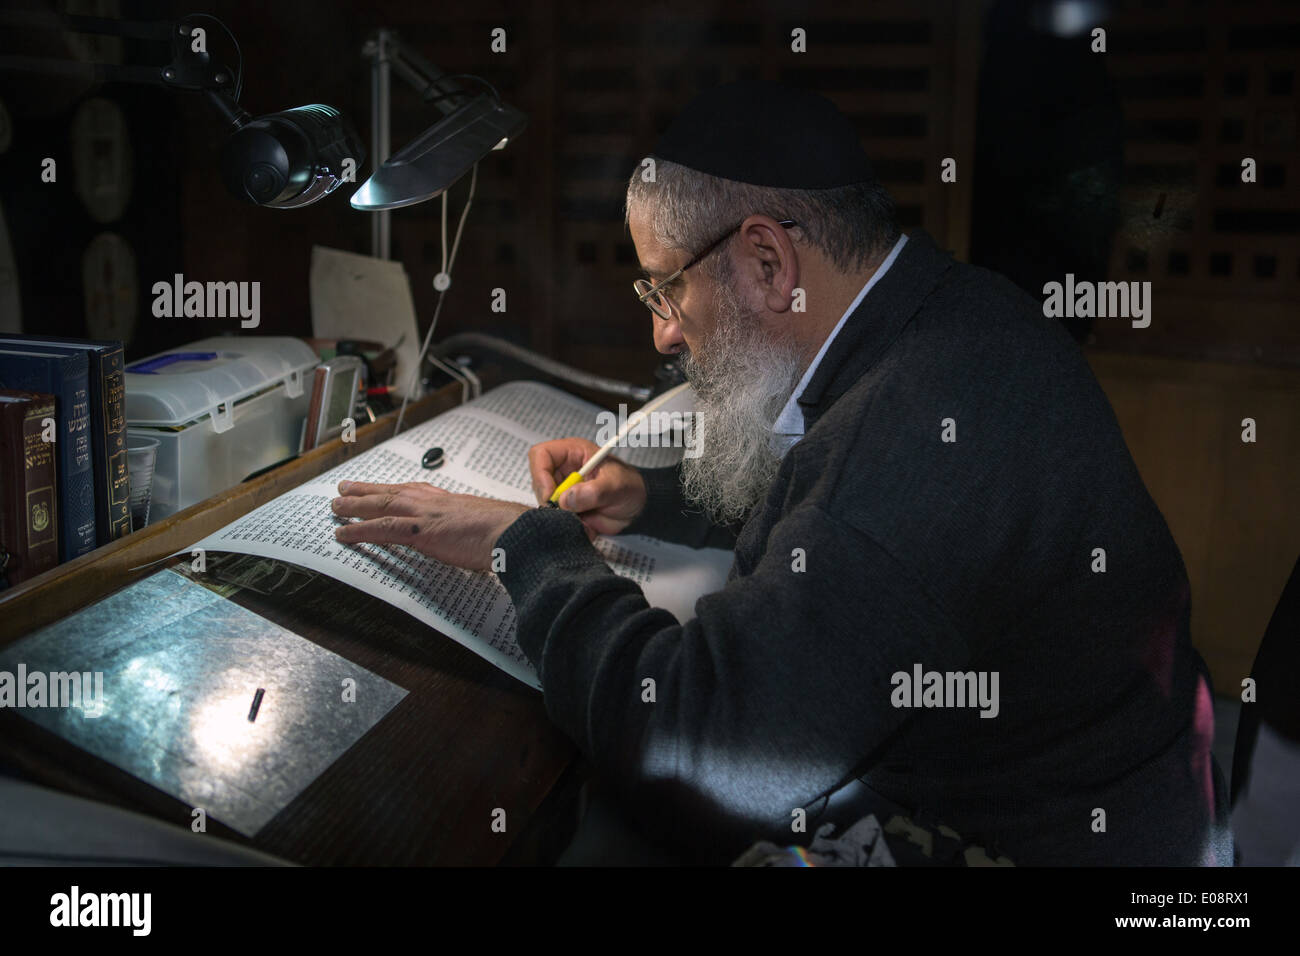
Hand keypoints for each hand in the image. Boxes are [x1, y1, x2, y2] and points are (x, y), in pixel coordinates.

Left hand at [331, 480, 528, 570]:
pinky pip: (380, 530)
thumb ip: (472, 529)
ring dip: (354, 506)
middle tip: (345, 488)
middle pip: (391, 492)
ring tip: (335, 507)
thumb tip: (475, 542)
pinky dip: (358, 531)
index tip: (382, 488)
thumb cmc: (507, 531)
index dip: (394, 490)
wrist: (512, 532)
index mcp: (448, 500)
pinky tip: (342, 535)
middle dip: (366, 491)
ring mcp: (423, 514)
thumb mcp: (486, 525)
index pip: (414, 491)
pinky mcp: (418, 531)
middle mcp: (432, 501)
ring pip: (379, 506)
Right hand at [527, 437, 646, 536]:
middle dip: (549, 499)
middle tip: (567, 512)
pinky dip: (566, 525)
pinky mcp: (565, 508)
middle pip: (538, 482)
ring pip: (544, 502)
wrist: (638, 508)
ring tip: (583, 518)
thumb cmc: (630, 487)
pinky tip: (585, 525)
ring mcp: (563, 490)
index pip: (540, 455)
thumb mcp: (616, 487)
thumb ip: (593, 492)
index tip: (550, 495)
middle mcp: (563, 470)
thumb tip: (566, 499)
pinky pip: (554, 518)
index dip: (540, 474)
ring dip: (559, 515)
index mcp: (573, 453)